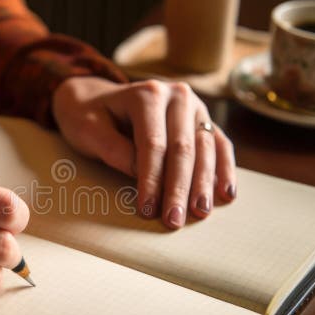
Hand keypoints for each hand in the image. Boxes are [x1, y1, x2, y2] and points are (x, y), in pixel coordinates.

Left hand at [52, 77, 235, 228]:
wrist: (95, 97)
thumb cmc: (88, 116)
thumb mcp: (88, 129)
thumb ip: (113, 149)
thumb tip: (141, 174)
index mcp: (146, 94)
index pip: (153, 144)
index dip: (151, 180)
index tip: (147, 210)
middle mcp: (176, 95)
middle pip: (183, 148)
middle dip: (179, 188)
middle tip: (174, 220)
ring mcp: (194, 106)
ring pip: (205, 148)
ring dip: (204, 183)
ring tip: (200, 213)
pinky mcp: (202, 119)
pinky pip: (219, 144)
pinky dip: (224, 169)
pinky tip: (226, 193)